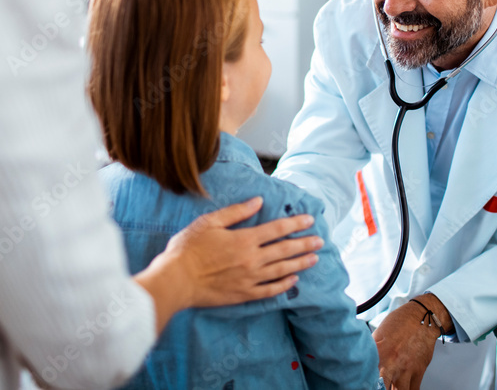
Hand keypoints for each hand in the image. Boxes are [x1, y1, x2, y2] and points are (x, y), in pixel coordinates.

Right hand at [134, 196, 321, 331]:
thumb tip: (258, 201)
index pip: (277, 229)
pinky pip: (269, 291)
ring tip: (314, 259)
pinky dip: (284, 285)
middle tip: (320, 241)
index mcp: (244, 240)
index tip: (310, 220)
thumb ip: (237, 212)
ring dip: (300, 264)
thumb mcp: (210, 222)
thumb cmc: (188, 248)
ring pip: (282, 270)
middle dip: (304, 244)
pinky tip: (293, 280)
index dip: (296, 224)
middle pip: (285, 250)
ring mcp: (249, 279)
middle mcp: (252, 260)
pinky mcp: (243, 295)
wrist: (176, 280)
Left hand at [374, 298, 443, 389]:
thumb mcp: (378, 334)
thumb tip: (361, 360)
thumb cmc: (400, 323)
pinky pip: (414, 389)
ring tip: (391, 388)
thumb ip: (371, 350)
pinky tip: (403, 388)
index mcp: (378, 354)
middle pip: (383, 387)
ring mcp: (406, 369)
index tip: (366, 384)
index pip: (369, 377)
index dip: (366, 383)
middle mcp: (391, 363)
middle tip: (380, 387)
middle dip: (381, 388)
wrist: (422, 317)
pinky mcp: (419, 371)